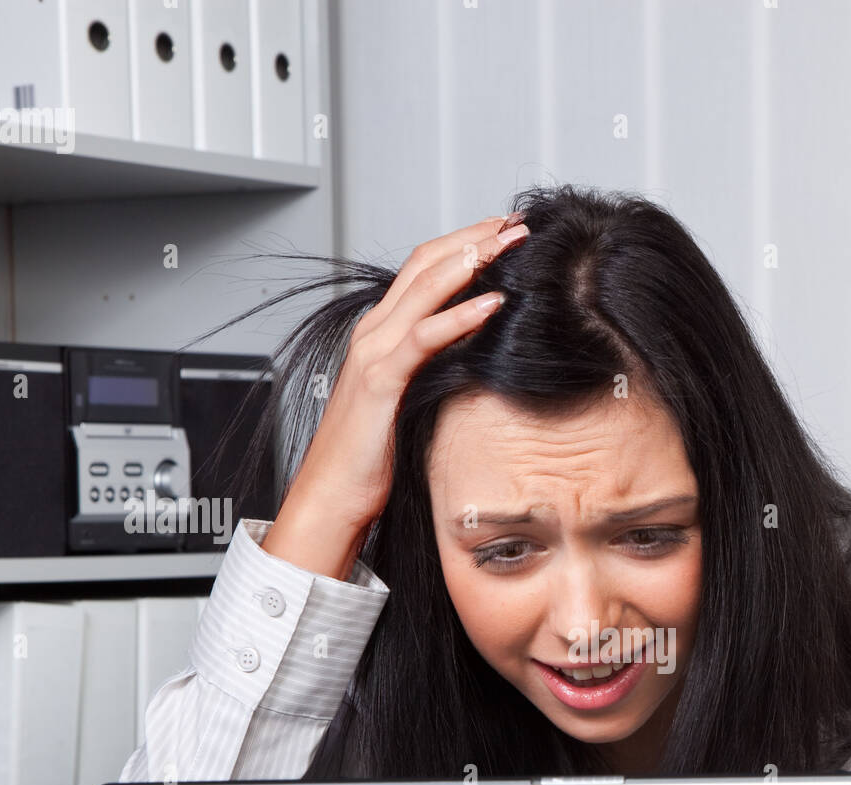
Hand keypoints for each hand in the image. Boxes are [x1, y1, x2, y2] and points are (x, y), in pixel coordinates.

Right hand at [263, 213, 528, 579]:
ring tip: (511, 244)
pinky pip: (424, 338)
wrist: (333, 495)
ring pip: (424, 288)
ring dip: (472, 260)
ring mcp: (374, 353)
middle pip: (426, 264)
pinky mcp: (381, 381)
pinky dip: (460, 316)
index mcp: (380, 335)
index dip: (463, 246)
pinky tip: (492, 303)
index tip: (504, 234)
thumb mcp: (410, 402)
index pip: (423, 271)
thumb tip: (474, 359)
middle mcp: (373, 333)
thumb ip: (432, 372)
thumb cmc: (370, 458)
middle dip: (474, 238)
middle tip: (517, 224)